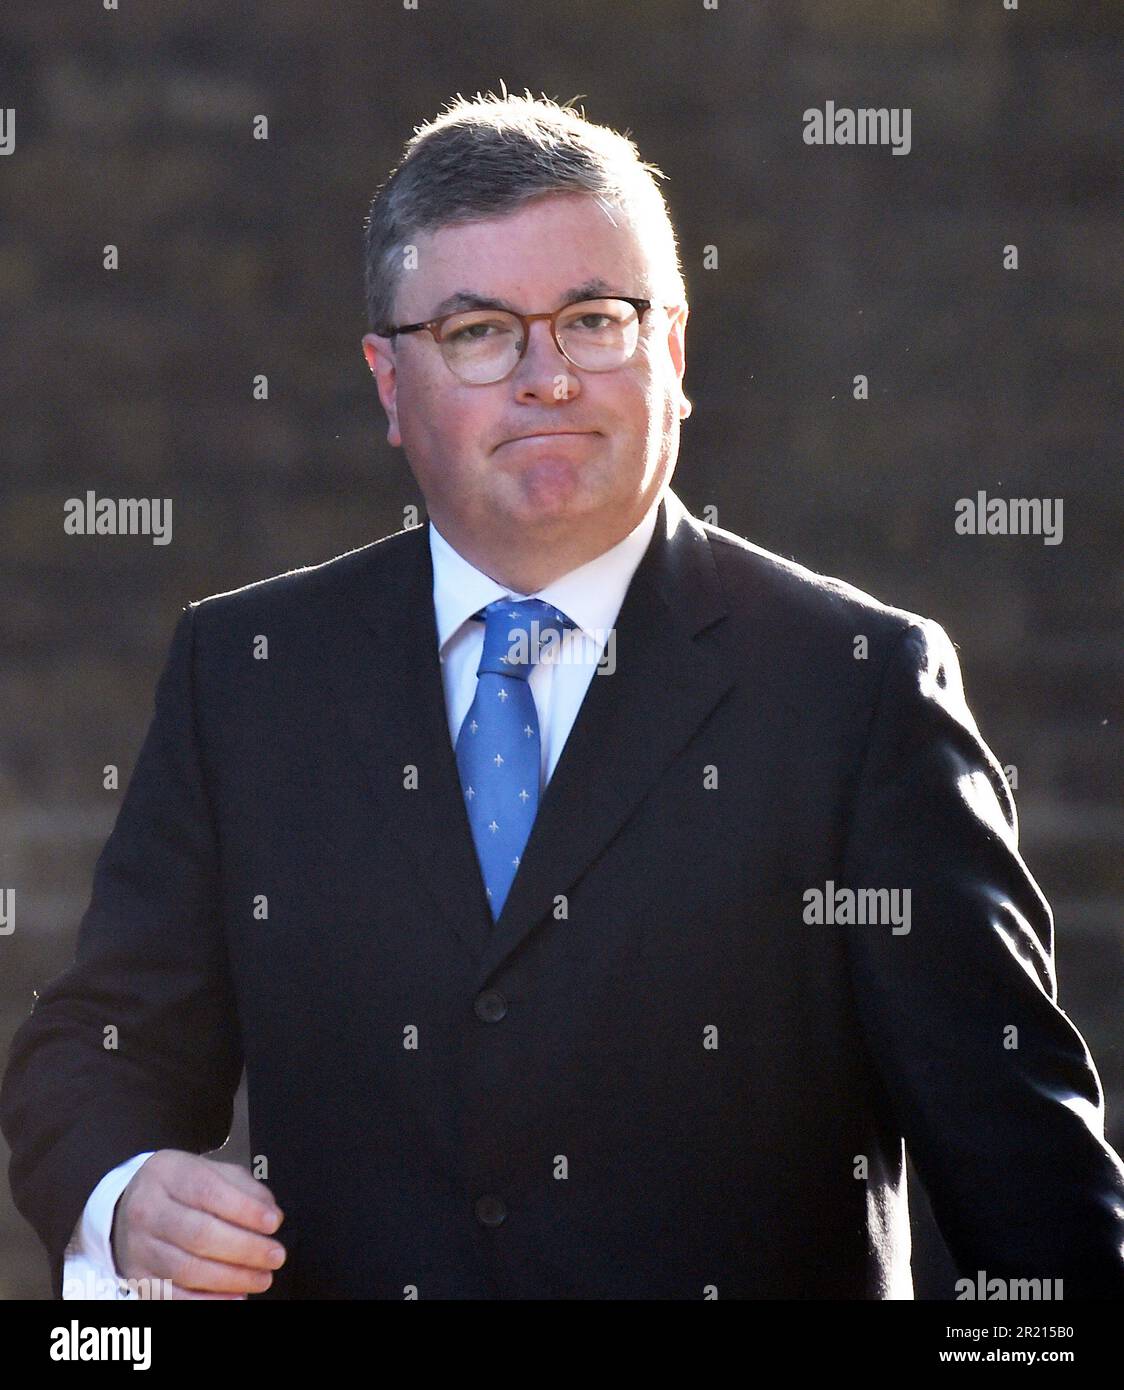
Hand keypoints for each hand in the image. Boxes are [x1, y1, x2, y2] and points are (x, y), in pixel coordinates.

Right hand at [110, 1149, 285, 1299]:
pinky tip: (235, 1297)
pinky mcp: (138, 1277)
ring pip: (188, 1269)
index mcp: (167, 1173)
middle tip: (275, 1255)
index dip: (245, 1210)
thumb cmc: (180, 1189)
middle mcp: (146, 1209)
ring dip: (231, 1278)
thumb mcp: (209, 1171)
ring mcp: (139, 1246)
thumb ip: (243, 1187)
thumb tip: (269, 1213)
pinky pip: (173, 1297)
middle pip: (199, 1234)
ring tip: (261, 1278)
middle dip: (245, 1249)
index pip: (208, 1191)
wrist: (130, 1207)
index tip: (273, 1222)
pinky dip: (207, 1301)